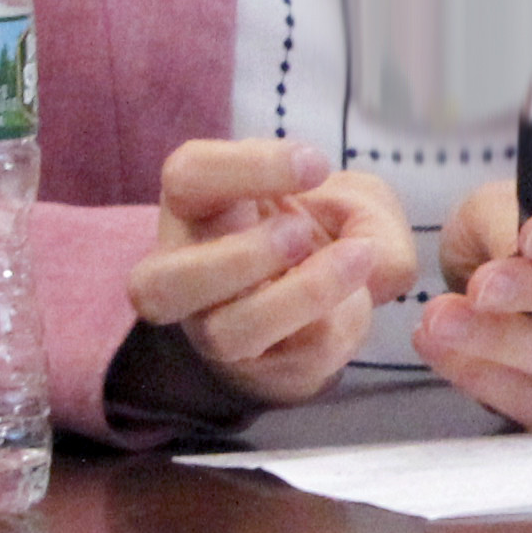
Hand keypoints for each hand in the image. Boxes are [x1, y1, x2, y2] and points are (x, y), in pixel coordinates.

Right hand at [128, 140, 415, 410]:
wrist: (320, 308)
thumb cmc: (319, 232)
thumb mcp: (349, 198)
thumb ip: (365, 212)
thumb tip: (370, 252)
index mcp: (197, 205)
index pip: (187, 178)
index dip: (248, 168)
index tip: (316, 165)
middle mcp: (185, 271)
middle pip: (161, 283)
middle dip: (240, 257)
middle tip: (302, 232)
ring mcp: (213, 328)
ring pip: (225, 333)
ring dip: (298, 296)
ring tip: (354, 258)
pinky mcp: (259, 367)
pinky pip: (294, 357)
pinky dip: (337, 323)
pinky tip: (355, 299)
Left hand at [420, 171, 531, 433]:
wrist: (506, 283)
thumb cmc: (516, 232)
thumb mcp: (506, 203)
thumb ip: (512, 222)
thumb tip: (511, 256)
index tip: (530, 238)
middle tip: (480, 287)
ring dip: (509, 344)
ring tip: (443, 322)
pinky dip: (498, 385)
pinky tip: (450, 357)